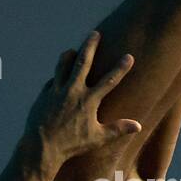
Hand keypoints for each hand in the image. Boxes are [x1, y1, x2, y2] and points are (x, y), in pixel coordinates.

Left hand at [25, 30, 141, 159]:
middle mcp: (73, 91)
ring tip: (73, 50)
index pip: (109, 80)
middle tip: (95, 33)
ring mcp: (56, 91)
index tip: (129, 56)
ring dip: (69, 55)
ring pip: (63, 65)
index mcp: (88, 101)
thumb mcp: (98, 138)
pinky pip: (52, 81)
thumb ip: (118, 129)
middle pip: (83, 62)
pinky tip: (59, 78)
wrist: (42, 147)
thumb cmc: (72, 145)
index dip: (120, 68)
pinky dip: (57, 78)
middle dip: (91, 46)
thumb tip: (138, 126)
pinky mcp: (44, 95)